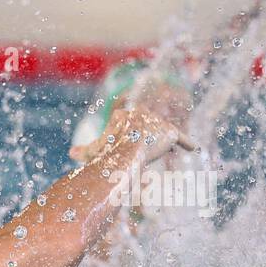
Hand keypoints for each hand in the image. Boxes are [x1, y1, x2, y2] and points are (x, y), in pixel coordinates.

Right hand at [73, 104, 194, 164]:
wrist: (125, 150)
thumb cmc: (108, 150)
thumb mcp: (95, 150)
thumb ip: (84, 151)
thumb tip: (71, 154)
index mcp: (126, 113)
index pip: (134, 126)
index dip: (134, 140)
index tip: (132, 148)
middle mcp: (144, 113)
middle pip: (148, 130)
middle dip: (147, 141)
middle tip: (143, 153)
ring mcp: (158, 122)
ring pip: (162, 135)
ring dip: (160, 146)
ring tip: (159, 153)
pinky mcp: (171, 132)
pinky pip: (182, 139)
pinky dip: (187, 144)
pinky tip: (194, 149)